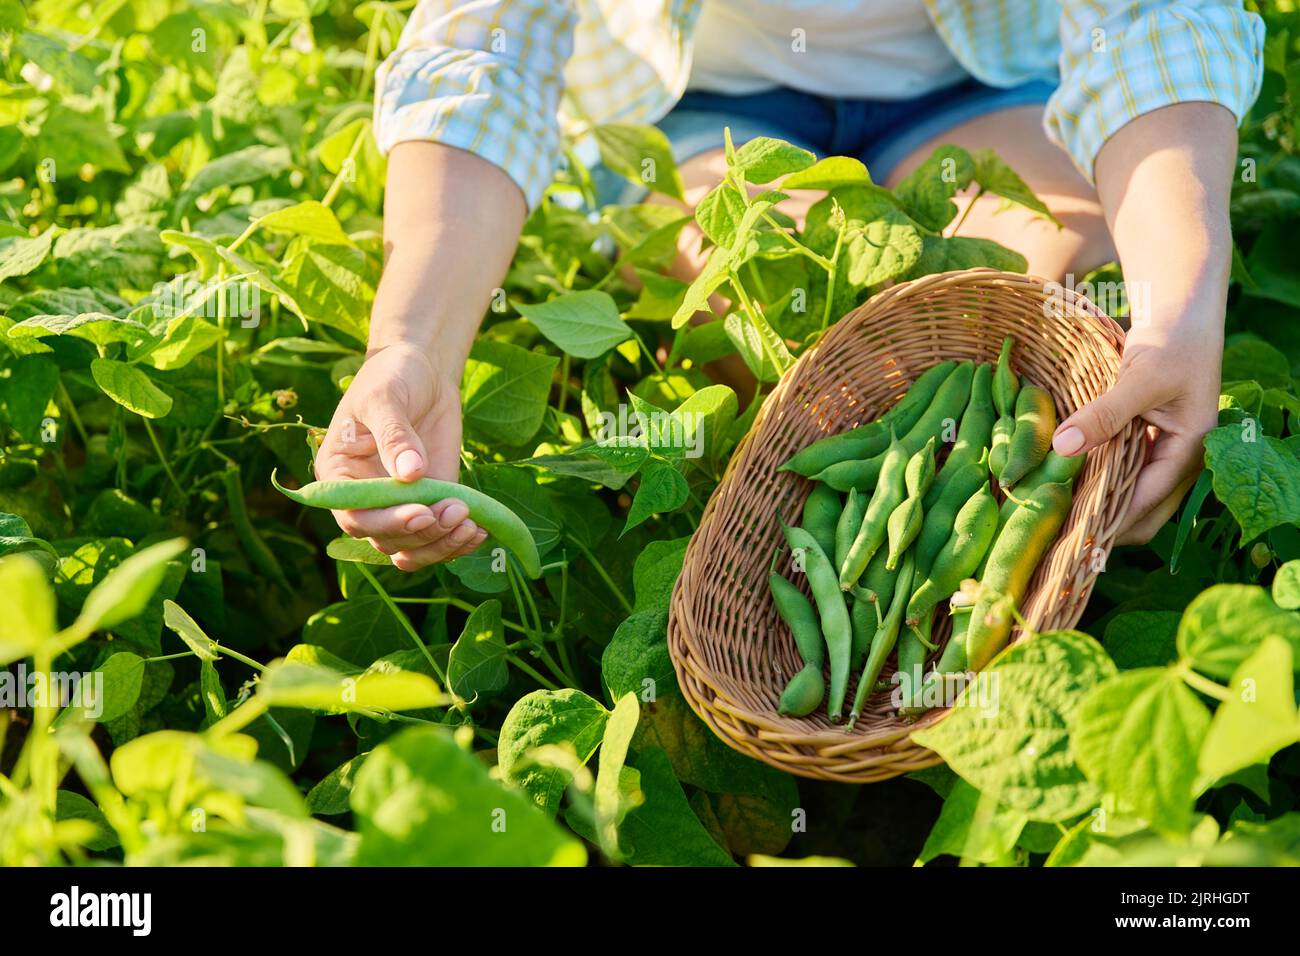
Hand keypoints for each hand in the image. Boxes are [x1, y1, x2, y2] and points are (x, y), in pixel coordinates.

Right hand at [314, 342, 485, 570]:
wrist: (423, 369)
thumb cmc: (392, 376)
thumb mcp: (386, 399)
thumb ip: (394, 436)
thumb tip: (411, 474)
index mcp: (340, 477)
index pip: (356, 517)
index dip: (388, 523)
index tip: (423, 512)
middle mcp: (365, 500)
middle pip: (387, 540)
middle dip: (424, 533)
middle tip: (458, 512)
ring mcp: (399, 505)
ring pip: (413, 549)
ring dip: (442, 545)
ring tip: (472, 525)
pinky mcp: (431, 502)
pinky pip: (439, 537)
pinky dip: (457, 542)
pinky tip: (480, 530)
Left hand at [1051, 320, 1221, 545]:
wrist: (1180, 321)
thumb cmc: (1171, 345)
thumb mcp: (1140, 379)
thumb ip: (1104, 414)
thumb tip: (1063, 447)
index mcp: (1189, 454)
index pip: (1145, 505)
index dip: (1108, 523)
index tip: (1068, 536)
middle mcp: (1180, 463)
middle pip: (1141, 516)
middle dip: (1103, 526)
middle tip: (1056, 533)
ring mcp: (1163, 457)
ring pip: (1130, 499)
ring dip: (1099, 507)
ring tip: (1057, 518)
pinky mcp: (1146, 447)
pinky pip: (1122, 478)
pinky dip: (1099, 485)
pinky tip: (1067, 487)